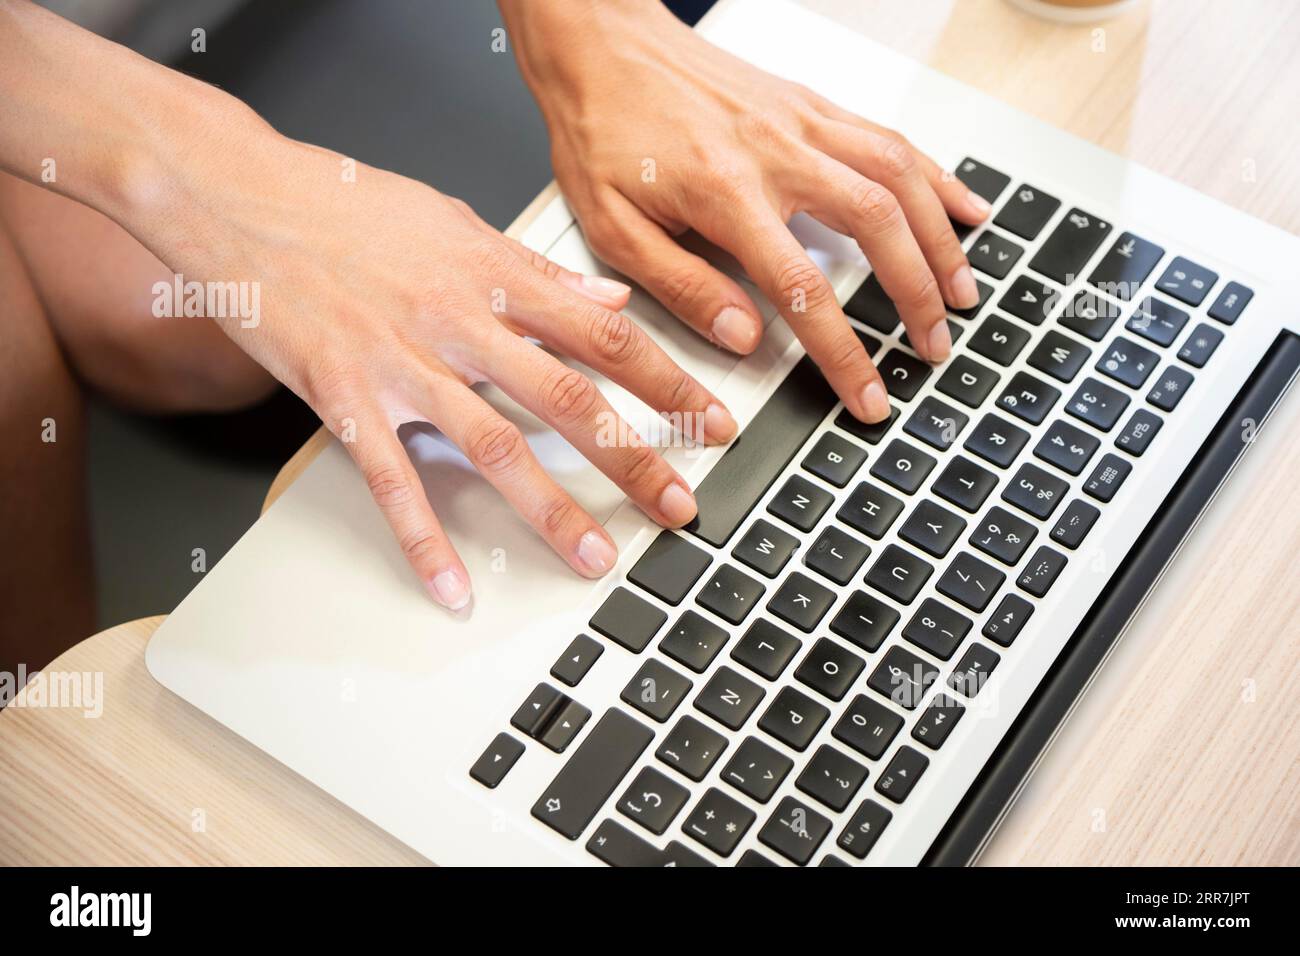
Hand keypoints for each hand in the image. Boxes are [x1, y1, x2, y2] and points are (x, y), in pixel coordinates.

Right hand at [128, 112, 735, 610]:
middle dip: (633, 459)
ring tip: (595, 558)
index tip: (712, 421)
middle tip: (680, 507)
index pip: (605, 333)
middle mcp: (459, 320)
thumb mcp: (457, 221)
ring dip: (551, 510)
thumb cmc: (346, 205)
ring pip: (492, 446)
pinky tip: (453, 585)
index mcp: (494, 274)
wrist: (238, 194)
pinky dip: (423, 538)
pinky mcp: (342, 396)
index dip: (667, 382)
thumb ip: (537, 269)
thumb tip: (611, 296)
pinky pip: (391, 479)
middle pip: (568, 397)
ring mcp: (401, 362)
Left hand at [503, 0, 991, 421]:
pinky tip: (962, 207)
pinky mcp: (811, 104)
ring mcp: (802, 122)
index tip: (869, 394)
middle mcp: (778, 153)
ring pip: (899, 177)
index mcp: (727, 193)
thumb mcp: (614, 227)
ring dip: (940, 239)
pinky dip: (934, 176)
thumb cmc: (603, 131)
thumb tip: (744, 336)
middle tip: (936, 346)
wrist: (602, 44)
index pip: (804, 290)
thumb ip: (681, 286)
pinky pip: (889, 138)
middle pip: (877, 226)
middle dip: (918, 295)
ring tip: (966, 290)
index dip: (845, 352)